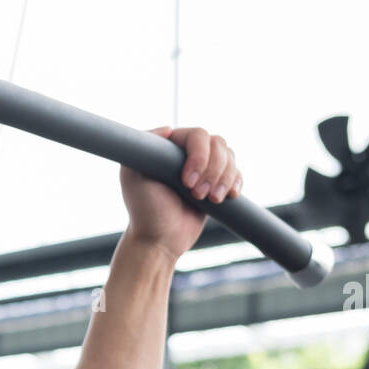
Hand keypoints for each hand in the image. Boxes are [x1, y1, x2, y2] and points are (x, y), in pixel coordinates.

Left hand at [119, 126, 241, 261]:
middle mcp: (187, 153)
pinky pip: (236, 172)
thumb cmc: (144, 210)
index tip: (187, 182)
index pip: (197, 136)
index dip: (198, 157)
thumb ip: (143, 149)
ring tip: (212, 200)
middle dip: (212, 171)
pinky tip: (229, 196)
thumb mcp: (132, 177)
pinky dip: (235, 182)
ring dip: (224, 179)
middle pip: (218, 144)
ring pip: (229, 156)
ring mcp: (203, 168)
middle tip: (197, 195)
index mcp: (169, 147)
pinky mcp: (215, 183)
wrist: (160, 240)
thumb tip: (168, 129)